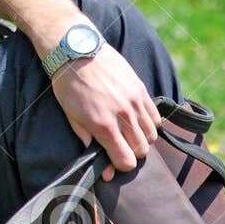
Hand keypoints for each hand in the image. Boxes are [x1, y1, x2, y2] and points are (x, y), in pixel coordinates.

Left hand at [50, 44, 160, 179]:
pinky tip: (137, 119)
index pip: (127, 161)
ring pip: (151, 135)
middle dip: (131, 152)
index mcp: (103, 125)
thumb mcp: (72, 117)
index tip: (114, 159)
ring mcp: (134, 101)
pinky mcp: (141, 89)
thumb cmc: (69, 86)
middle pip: (142, 150)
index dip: (121, 164)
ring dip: (142, 138)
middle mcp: (123, 115)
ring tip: (129, 132)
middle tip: (120, 144)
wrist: (77, 51)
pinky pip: (156, 117)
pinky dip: (149, 123)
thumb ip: (90, 144)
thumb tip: (106, 172)